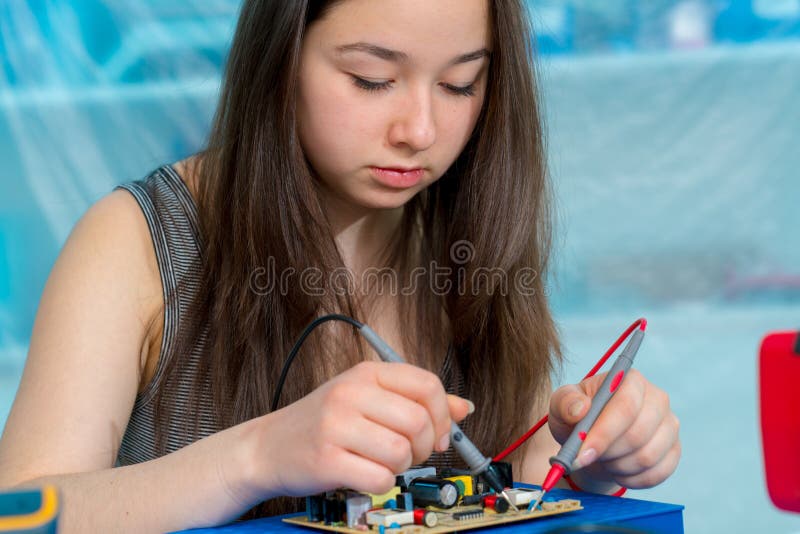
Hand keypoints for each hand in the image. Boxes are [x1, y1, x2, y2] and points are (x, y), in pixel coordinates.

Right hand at [247, 361, 472, 498]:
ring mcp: (336, 425)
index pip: (427, 384)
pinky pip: (380, 479)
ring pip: (402, 452)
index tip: (438, 434)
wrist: (268, 446)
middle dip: (425, 447)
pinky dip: (381, 484)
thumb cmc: (324, 422)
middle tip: (409, 453)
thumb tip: (464, 408)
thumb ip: (415, 400)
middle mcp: (351, 393)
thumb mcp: (368, 399)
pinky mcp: (327, 460)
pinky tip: (364, 474)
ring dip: (401, 466)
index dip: (443, 415)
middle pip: (419, 422)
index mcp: (366, 373)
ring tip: (381, 462)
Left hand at [548, 369, 679, 490]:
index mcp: (630, 380)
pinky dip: (632, 479)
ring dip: (618, 466)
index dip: (604, 433)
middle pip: (639, 433)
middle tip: (588, 458)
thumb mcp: (562, 406)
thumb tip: (581, 408)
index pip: (626, 406)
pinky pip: (657, 473)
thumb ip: (566, 403)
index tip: (583, 453)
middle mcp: (657, 399)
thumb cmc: (577, 418)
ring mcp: (669, 425)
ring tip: (602, 460)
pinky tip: (616, 471)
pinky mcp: (674, 450)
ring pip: (648, 456)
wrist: (593, 441)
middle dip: (608, 452)